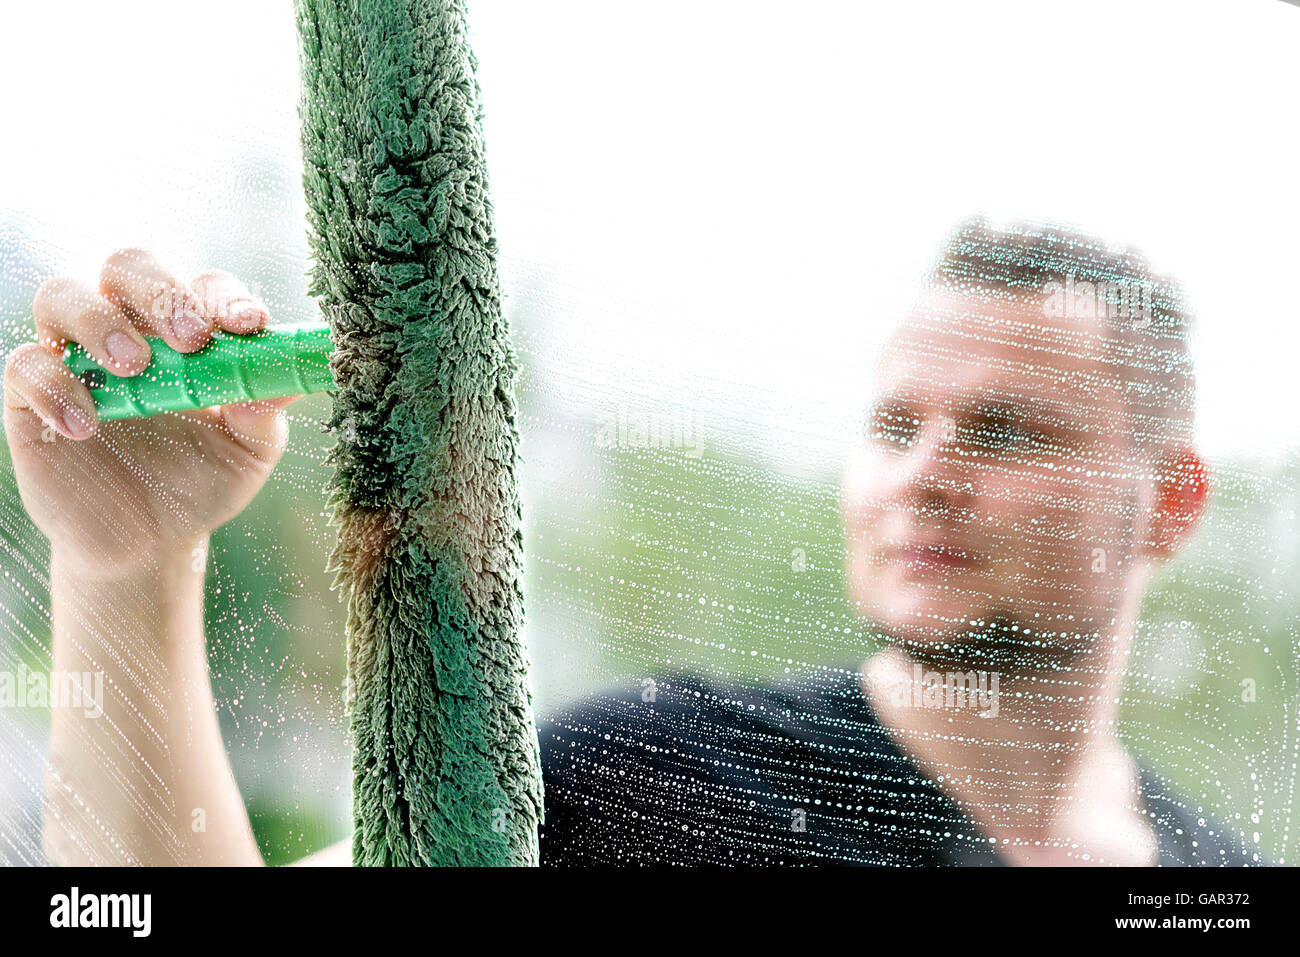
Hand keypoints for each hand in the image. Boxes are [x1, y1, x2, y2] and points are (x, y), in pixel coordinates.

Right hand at [3, 247, 301, 577]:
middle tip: (192, 338)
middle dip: (161, 292)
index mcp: (188, 332)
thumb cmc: (205, 482)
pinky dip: (55, 388)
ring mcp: (75, 358)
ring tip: (134, 368)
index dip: (225, 297)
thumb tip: (285, 377)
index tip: (250, 325)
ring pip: (61, 295)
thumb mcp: (250, 450)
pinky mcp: (30, 397)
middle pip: (127, 266)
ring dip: (100, 322)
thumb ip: (266, 410)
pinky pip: (25, 367)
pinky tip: (88, 427)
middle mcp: (129, 330)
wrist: (152, 545)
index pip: (202, 286)